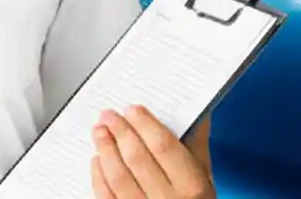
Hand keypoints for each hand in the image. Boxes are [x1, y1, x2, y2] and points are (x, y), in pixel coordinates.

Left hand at [90, 106, 214, 198]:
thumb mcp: (203, 178)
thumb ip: (195, 146)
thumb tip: (195, 113)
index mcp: (192, 187)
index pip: (164, 147)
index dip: (145, 124)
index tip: (132, 109)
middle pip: (137, 159)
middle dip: (120, 132)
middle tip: (108, 115)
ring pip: (118, 177)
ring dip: (106, 149)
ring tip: (99, 131)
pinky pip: (106, 196)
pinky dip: (99, 176)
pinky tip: (97, 160)